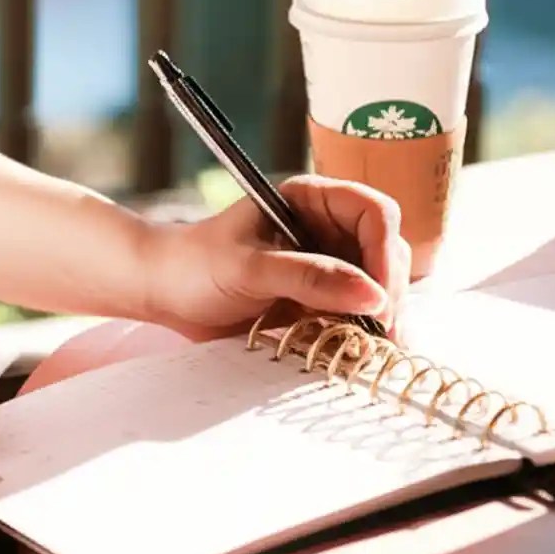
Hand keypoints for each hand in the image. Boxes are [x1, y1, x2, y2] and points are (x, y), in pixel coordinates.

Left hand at [143, 175, 411, 339]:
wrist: (165, 293)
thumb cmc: (195, 265)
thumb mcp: (249, 268)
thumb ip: (308, 277)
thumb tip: (371, 294)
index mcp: (312, 200)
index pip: (375, 214)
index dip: (384, 253)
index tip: (378, 295)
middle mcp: (327, 229)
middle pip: (386, 253)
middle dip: (389, 292)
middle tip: (381, 332)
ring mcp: (327, 265)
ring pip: (378, 287)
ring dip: (383, 316)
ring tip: (376, 348)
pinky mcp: (320, 299)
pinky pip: (357, 314)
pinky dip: (365, 333)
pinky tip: (363, 353)